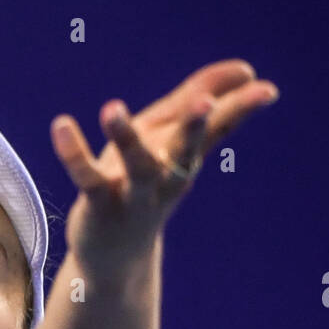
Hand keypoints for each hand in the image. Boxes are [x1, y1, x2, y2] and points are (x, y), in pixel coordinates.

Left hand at [50, 59, 278, 273]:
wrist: (114, 258)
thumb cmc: (142, 187)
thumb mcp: (168, 141)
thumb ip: (194, 102)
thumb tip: (245, 70)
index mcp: (186, 159)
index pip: (217, 131)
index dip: (240, 109)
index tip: (267, 89)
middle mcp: (166, 178)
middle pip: (185, 152)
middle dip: (195, 128)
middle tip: (205, 104)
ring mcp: (133, 194)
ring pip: (136, 166)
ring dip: (126, 137)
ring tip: (111, 107)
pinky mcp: (100, 204)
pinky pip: (88, 179)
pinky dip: (74, 153)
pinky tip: (61, 125)